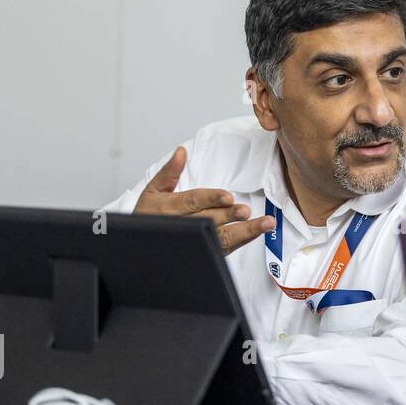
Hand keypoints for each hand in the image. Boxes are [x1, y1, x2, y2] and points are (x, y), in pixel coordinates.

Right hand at [133, 146, 275, 254]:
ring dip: (246, 232)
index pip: (193, 202)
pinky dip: (243, 241)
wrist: (139, 248)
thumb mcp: (152, 192)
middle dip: (229, 217)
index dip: (211, 199)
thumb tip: (181, 152)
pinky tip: (257, 232)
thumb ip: (169, 172)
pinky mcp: (203, 252)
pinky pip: (225, 249)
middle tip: (246, 211)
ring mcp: (194, 243)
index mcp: (169, 209)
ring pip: (221, 239)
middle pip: (209, 221)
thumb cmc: (147, 217)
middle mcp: (182, 227)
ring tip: (265, 224)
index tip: (228, 196)